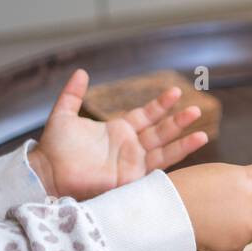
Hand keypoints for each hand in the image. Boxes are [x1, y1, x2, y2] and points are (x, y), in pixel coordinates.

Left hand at [28, 69, 208, 199]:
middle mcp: (130, 146)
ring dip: (183, 142)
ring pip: (165, 150)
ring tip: (203, 134)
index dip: (161, 104)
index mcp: (119, 130)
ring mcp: (133, 163)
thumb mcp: (63, 115)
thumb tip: (81, 71)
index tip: (175, 92)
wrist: (48, 173)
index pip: (147, 115)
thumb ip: (72, 94)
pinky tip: (185, 159)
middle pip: (161, 131)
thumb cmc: (54, 148)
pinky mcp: (132, 179)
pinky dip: (173, 161)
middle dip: (179, 121)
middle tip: (196, 109)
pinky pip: (157, 169)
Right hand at [169, 158, 251, 250]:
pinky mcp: (237, 245)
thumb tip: (245, 224)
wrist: (167, 209)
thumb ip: (235, 195)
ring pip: (243, 233)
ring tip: (203, 219)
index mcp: (247, 179)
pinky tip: (202, 232)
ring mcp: (248, 226)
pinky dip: (217, 244)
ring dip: (226, 231)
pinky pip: (229, 248)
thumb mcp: (214, 180)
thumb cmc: (182, 189)